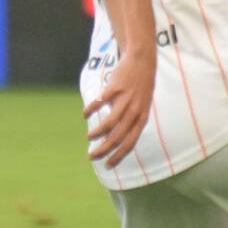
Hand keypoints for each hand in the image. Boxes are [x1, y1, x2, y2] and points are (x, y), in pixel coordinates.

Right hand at [83, 51, 156, 167]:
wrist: (142, 61)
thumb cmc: (139, 88)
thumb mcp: (140, 107)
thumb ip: (129, 121)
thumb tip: (113, 138)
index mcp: (142, 118)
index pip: (130, 143)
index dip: (119, 156)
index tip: (107, 166)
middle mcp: (135, 111)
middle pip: (118, 137)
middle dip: (104, 149)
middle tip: (91, 156)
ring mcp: (126, 99)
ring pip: (110, 123)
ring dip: (97, 133)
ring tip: (89, 137)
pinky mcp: (115, 87)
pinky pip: (100, 102)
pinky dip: (91, 110)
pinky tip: (85, 114)